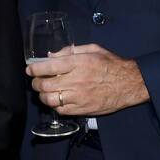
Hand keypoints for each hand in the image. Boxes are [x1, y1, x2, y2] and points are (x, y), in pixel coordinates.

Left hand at [26, 43, 148, 116]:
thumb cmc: (111, 64)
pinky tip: (56, 101)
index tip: (30, 69)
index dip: (34, 69)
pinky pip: (61, 110)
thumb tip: (52, 55)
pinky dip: (54, 106)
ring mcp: (79, 96)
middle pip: (45, 85)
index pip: (48, 67)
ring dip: (42, 96)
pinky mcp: (82, 109)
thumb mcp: (93, 49)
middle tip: (36, 82)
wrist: (129, 84)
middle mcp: (76, 80)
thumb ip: (71, 50)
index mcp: (78, 63)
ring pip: (50, 99)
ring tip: (44, 92)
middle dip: (36, 83)